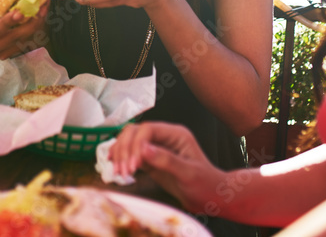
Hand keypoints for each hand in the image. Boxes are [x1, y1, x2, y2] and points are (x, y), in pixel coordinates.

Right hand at [0, 0, 49, 58]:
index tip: (19, 13)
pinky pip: (28, 43)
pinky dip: (37, 30)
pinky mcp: (14, 54)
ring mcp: (2, 53)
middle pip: (12, 38)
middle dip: (29, 23)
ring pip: (23, 41)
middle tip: (40, 9)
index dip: (6, 22)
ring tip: (44, 9)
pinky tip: (42, 17)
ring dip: (37, 25)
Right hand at [110, 122, 227, 213]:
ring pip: (129, 140)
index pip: (148, 129)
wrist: (210, 197)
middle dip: (125, 150)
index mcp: (176, 134)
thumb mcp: (189, 173)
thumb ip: (167, 160)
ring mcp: (156, 147)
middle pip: (135, 132)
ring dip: (120, 153)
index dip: (136, 145)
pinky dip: (121, 157)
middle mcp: (164, 136)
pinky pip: (131, 153)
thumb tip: (143, 150)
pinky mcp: (150, 159)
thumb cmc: (205, 184)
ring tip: (118, 171)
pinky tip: (115, 165)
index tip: (133, 165)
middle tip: (123, 171)